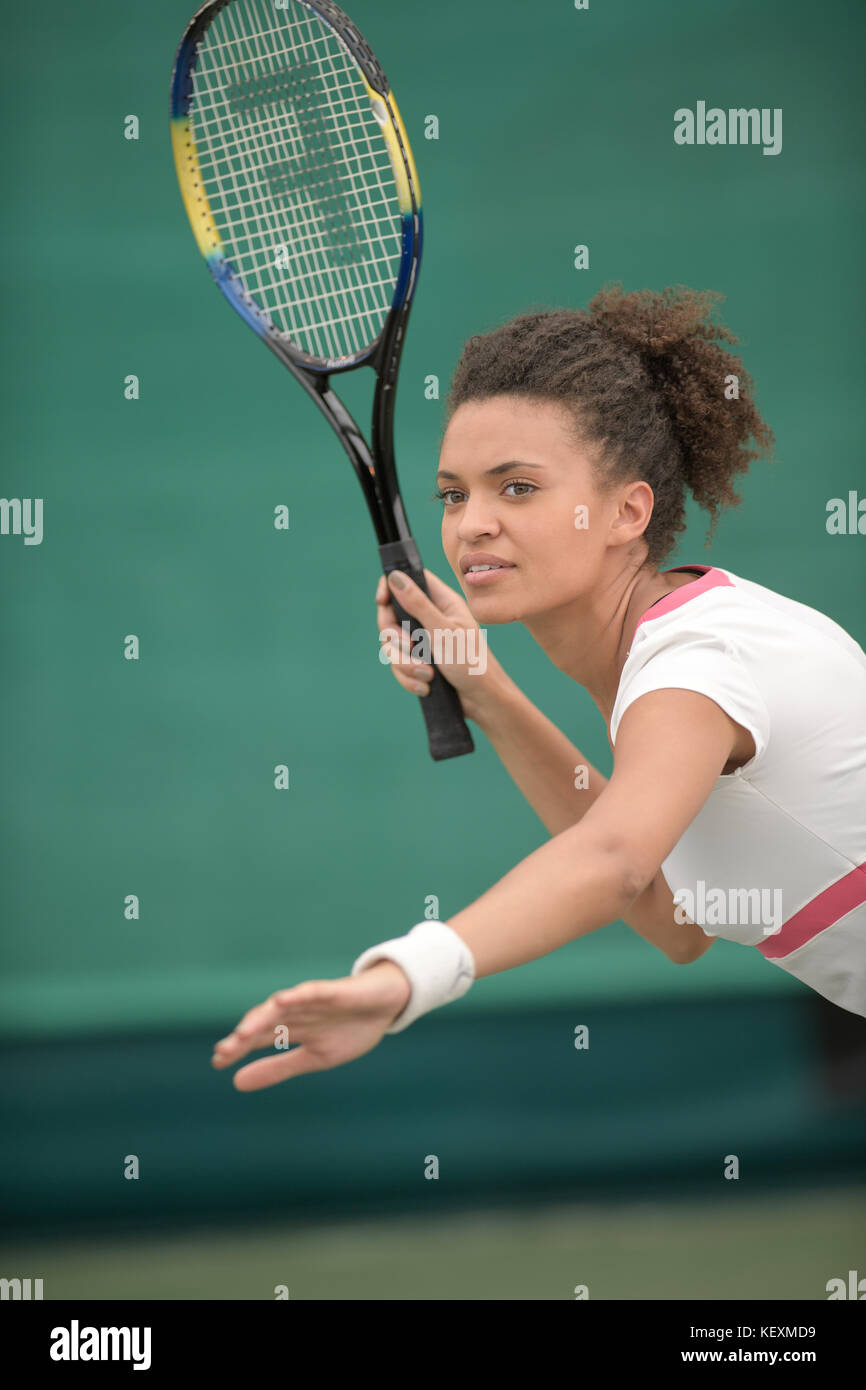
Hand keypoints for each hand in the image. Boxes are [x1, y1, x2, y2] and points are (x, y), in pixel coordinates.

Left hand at [211, 961, 410, 1090]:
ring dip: (261, 1018)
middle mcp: (295, 1013)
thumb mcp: (315, 1058)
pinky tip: (280, 1001)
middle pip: (263, 1023)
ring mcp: (311, 1001)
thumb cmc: (350, 1029)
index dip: (237, 1048)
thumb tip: (236, 1083)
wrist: (387, 1007)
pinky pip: (310, 992)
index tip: (218, 1062)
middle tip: (224, 1052)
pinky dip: (295, 995)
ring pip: (280, 1008)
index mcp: (291, 1030)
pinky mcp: (332, 991)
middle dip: (243, 1037)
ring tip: (243, 1033)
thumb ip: (278, 1068)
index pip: (257, 1038)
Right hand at [376, 567, 496, 711]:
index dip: (391, 586)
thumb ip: (418, 605)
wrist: (482, 701)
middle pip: (391, 615)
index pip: (409, 581)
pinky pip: (398, 665)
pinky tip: (426, 686)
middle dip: (394, 636)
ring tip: (427, 674)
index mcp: (441, 602)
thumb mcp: (443, 632)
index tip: (382, 601)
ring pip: (392, 645)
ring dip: (405, 663)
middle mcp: (430, 618)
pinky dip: (409, 677)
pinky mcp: (418, 662)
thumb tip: (395, 576)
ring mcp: (423, 641)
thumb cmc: (472, 663)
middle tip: (409, 646)